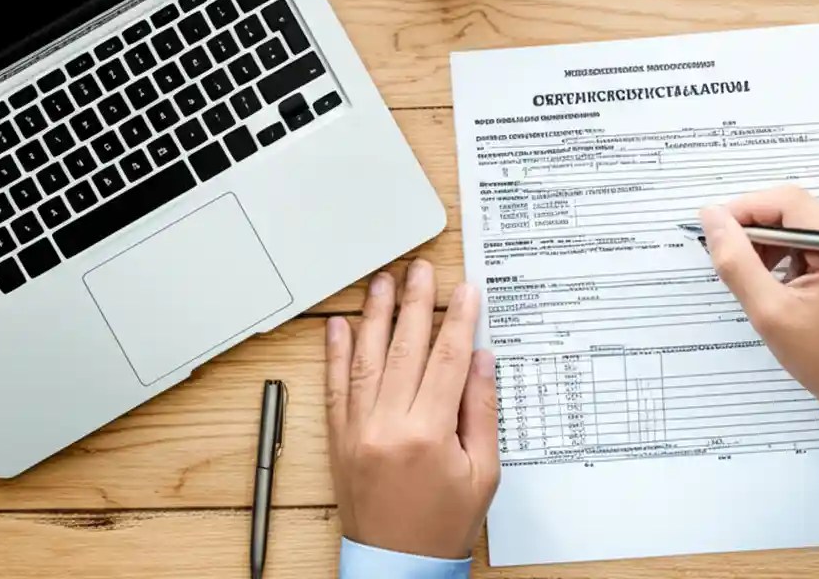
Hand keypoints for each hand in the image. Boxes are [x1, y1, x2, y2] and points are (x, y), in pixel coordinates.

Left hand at [325, 259, 499, 558]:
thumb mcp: (484, 472)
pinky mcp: (339, 439)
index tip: (466, 291)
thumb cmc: (444, 525)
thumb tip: (480, 359)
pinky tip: (338, 325)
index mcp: (429, 433)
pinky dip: (335, 353)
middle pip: (405, 349)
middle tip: (420, 270)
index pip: (448, 360)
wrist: (397, 566)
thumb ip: (480, 411)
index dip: (460, 320)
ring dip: (374, 316)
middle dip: (416, 304)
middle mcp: (388, 425)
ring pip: (366, 359)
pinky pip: (335, 387)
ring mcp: (358, 430)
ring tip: (382, 283)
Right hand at [699, 186, 818, 434]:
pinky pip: (815, 239)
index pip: (787, 202)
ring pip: (802, 223)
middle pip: (794, 209)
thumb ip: (736, 260)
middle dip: (756, 230)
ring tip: (754, 277)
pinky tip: (778, 282)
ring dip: (771, 243)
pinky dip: (789, 253)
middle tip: (727, 258)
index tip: (712, 230)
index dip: (744, 209)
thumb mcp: (770, 312)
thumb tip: (711, 217)